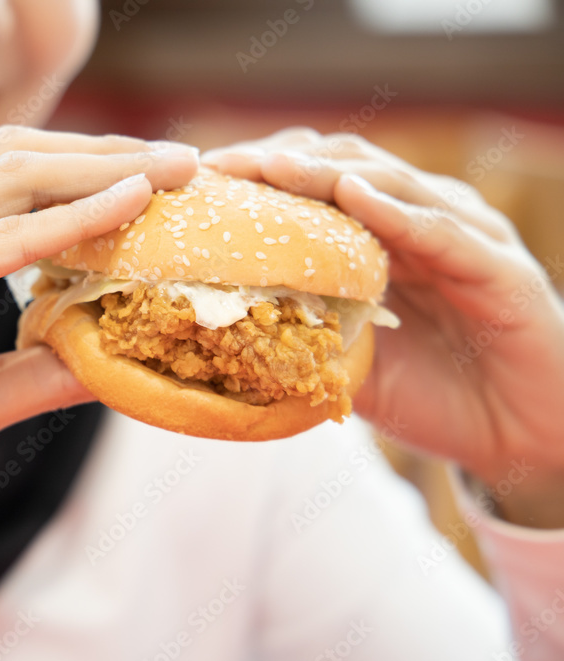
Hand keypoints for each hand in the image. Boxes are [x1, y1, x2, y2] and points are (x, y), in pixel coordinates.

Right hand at [0, 126, 198, 650]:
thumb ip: (29, 373)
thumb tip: (103, 363)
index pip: (1, 175)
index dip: (81, 167)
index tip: (153, 180)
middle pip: (12, 156)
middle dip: (104, 151)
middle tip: (184, 161)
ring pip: (7, 177)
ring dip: (99, 169)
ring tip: (174, 172)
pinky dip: (65, 222)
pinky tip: (126, 210)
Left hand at [203, 128, 563, 526]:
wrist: (516, 440)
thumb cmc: (432, 395)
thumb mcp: (350, 362)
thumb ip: (304, 336)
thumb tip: (220, 332)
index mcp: (384, 237)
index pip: (318, 181)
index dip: (261, 173)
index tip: (202, 178)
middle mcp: (424, 221)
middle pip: (346, 166)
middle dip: (280, 162)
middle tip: (221, 165)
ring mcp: (465, 237)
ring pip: (390, 186)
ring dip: (327, 174)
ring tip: (271, 168)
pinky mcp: (501, 269)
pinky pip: (444, 233)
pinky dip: (397, 213)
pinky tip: (354, 198)